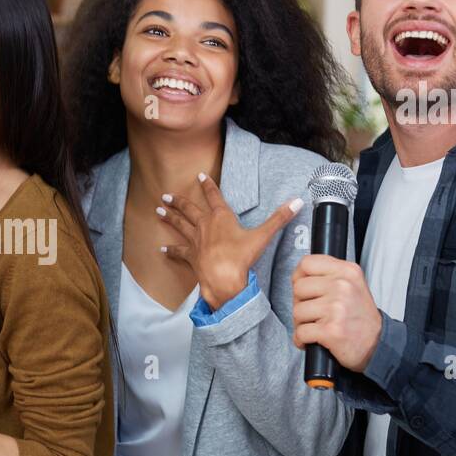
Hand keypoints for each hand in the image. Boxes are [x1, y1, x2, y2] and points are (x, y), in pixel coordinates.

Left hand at [157, 171, 302, 308]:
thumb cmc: (241, 257)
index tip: (200, 175)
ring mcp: (195, 241)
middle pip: (189, 209)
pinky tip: (162, 249)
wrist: (224, 279)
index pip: (214, 196)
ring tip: (158, 210)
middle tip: (166, 195)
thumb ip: (279, 218)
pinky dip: (170, 250)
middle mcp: (205, 226)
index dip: (208, 185)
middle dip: (178, 201)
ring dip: (169, 217)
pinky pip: (179, 252)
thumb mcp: (262, 236)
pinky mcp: (191, 257)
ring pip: (179, 226)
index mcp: (221, 217)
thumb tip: (297, 201)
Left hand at [291, 254, 381, 370]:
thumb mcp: (351, 284)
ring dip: (301, 323)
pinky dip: (301, 339)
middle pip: (298, 288)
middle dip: (300, 303)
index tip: (304, 290)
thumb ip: (328, 275)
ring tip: (316, 326)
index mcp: (347, 271)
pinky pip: (300, 332)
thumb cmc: (359, 315)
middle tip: (313, 313)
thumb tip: (298, 276)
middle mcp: (343, 287)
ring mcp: (337, 308)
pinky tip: (312, 340)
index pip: (307, 263)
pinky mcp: (331, 330)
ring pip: (297, 311)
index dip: (299, 277)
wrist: (376, 343)